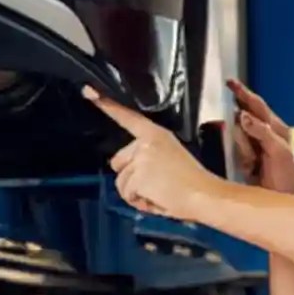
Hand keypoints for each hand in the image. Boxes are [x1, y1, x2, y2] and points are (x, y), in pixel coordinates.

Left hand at [83, 85, 223, 219]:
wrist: (204, 195)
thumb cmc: (192, 182)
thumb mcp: (170, 158)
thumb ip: (148, 156)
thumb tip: (130, 170)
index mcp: (156, 134)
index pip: (128, 118)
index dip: (108, 106)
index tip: (90, 92)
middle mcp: (145, 143)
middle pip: (118, 161)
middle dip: (130, 177)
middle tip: (155, 185)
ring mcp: (140, 158)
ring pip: (121, 182)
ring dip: (136, 193)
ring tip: (159, 194)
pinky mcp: (138, 176)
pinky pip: (127, 194)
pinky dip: (139, 202)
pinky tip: (156, 200)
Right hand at [227, 78, 293, 195]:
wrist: (285, 202)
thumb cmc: (288, 178)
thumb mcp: (279, 152)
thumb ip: (262, 132)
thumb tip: (244, 116)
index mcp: (277, 128)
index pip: (257, 105)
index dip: (243, 93)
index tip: (230, 83)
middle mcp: (266, 135)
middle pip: (244, 121)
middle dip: (241, 131)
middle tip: (242, 142)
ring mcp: (255, 148)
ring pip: (239, 138)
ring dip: (244, 151)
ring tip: (254, 164)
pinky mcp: (247, 160)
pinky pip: (237, 153)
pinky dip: (241, 159)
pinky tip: (250, 168)